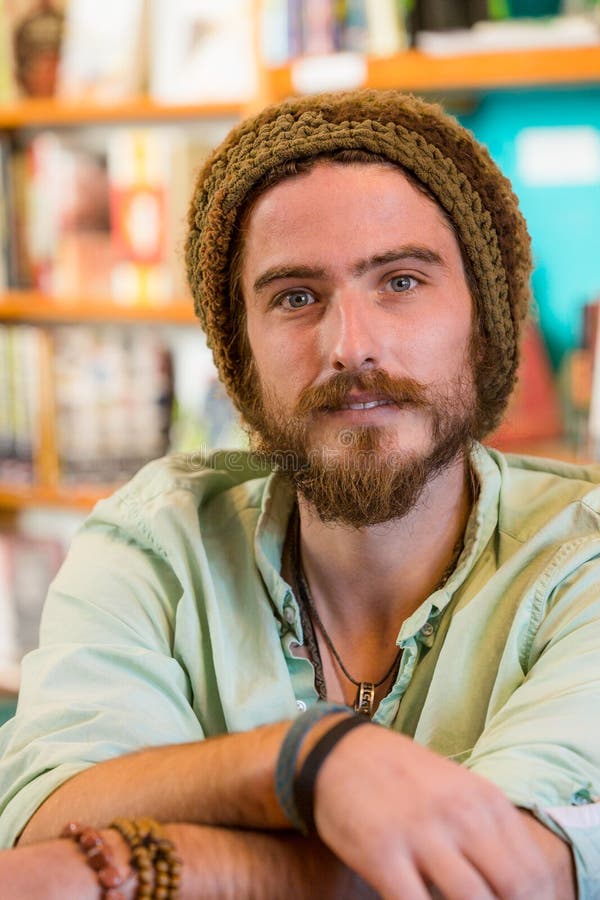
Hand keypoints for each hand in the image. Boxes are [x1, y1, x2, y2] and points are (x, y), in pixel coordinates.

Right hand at [312, 724, 557, 899]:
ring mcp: (421, 833)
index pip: (533, 872)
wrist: (338, 752)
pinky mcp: (382, 854)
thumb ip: (489, 831)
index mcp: (485, 800)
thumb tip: (522, 887)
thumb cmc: (402, 778)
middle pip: (513, 889)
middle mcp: (460, 814)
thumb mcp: (457, 789)